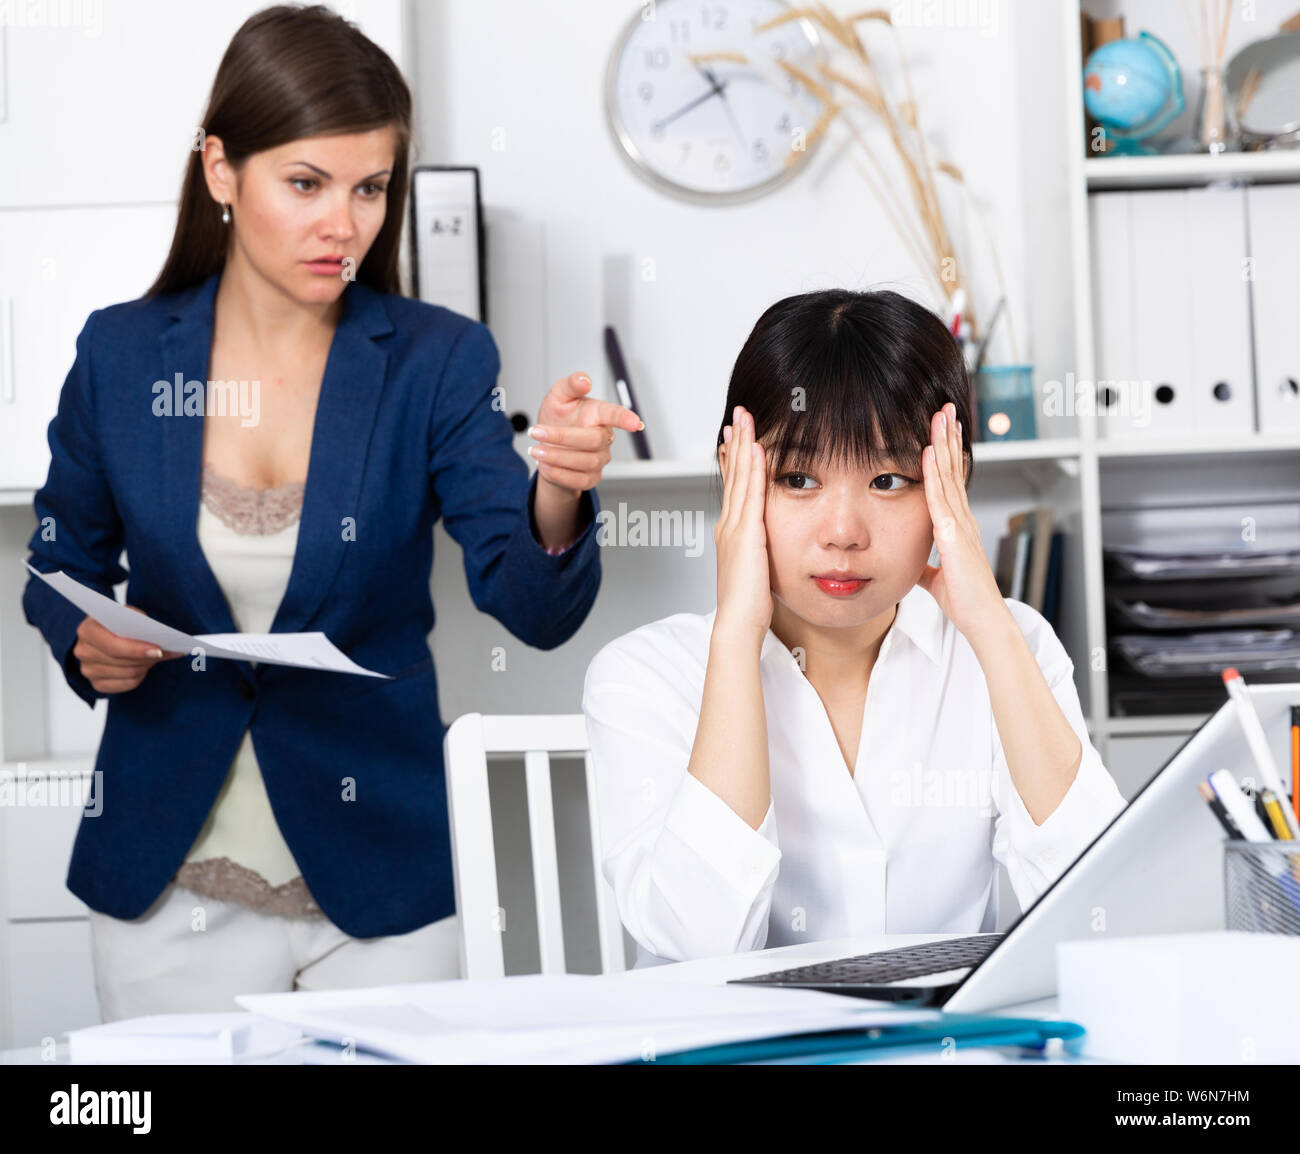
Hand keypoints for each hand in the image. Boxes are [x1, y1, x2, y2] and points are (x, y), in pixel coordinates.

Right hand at [73, 607, 182, 694]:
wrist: (104, 634)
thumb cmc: (118, 623)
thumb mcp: (127, 614)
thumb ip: (139, 622)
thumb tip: (159, 636)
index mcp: (87, 630)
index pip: (113, 645)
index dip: (137, 649)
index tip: (158, 650)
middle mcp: (82, 651)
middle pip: (121, 661)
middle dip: (147, 657)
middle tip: (165, 652)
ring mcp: (87, 669)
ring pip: (127, 673)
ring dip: (146, 665)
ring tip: (156, 656)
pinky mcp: (96, 684)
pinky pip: (127, 684)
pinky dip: (140, 676)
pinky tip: (143, 666)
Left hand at [528, 372, 643, 497]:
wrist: (547, 445)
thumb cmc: (558, 418)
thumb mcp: (558, 396)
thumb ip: (570, 384)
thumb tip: (584, 380)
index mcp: (599, 414)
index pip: (615, 414)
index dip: (625, 419)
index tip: (635, 423)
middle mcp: (603, 437)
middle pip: (594, 440)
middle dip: (562, 437)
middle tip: (537, 432)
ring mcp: (600, 459)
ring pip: (586, 462)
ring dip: (557, 456)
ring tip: (537, 450)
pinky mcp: (591, 478)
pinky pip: (580, 481)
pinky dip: (559, 474)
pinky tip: (546, 465)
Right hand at [714, 405, 772, 641]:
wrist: (737, 622)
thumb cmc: (748, 605)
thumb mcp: (755, 570)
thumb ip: (758, 552)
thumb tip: (765, 544)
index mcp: (731, 532)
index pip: (734, 486)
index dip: (734, 459)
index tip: (735, 437)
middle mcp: (728, 524)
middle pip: (733, 473)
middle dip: (736, 442)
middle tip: (738, 415)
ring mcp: (735, 526)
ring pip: (740, 476)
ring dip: (743, 445)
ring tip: (745, 419)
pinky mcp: (746, 532)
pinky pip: (751, 492)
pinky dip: (753, 468)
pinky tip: (756, 448)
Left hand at [916, 402, 1006, 640]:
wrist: (984, 620)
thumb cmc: (965, 602)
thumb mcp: (935, 579)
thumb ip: (924, 567)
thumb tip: (910, 565)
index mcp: (958, 526)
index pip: (950, 482)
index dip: (945, 455)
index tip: (941, 431)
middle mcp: (963, 519)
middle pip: (952, 470)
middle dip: (947, 438)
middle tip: (944, 409)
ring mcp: (961, 525)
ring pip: (949, 477)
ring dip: (943, 445)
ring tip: (940, 416)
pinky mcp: (955, 537)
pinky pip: (941, 500)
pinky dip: (933, 475)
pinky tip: (927, 454)